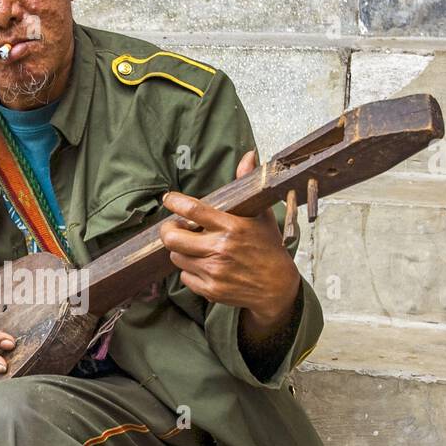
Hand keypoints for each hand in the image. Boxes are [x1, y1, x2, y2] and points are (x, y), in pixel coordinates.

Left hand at [159, 148, 300, 328]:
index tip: (168, 199)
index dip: (174, 202)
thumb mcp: (261, 215)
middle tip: (173, 227)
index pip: (193, 209)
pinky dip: (190, 270)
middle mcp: (220, 248)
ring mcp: (214, 271)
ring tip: (194, 247)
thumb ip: (247, 184)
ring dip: (181, 250)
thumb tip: (249, 155)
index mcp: (232, 226)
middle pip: (172, 238)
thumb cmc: (268, 248)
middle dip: (168, 230)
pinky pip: (185, 276)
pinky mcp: (210, 289)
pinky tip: (204, 265)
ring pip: (177, 256)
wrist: (277, 287)